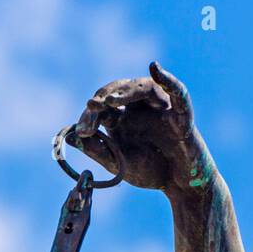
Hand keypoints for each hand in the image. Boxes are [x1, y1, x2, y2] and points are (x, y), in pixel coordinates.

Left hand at [65, 61, 212, 197]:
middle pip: (119, 91)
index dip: (91, 115)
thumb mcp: (118, 163)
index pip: (102, 107)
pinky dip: (167, 79)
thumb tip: (71, 136)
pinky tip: (154, 68)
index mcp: (121, 119)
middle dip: (104, 98)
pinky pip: (176, 91)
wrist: (178, 184)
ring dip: (125, 91)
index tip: (82, 130)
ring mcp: (160, 108)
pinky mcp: (181, 113)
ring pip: (142, 88)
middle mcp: (139, 109)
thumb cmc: (149, 172)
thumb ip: (96, 150)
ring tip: (110, 100)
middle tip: (92, 107)